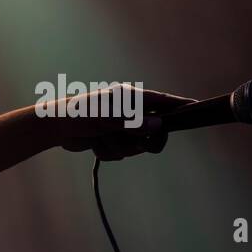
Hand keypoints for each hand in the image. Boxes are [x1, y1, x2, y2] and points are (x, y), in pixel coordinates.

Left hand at [48, 84, 194, 160]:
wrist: (53, 127)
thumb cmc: (78, 115)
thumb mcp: (107, 119)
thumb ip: (133, 123)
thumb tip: (159, 126)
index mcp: (130, 98)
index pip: (162, 101)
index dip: (179, 106)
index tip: (197, 108)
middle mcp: (128, 112)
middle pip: (153, 131)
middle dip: (141, 141)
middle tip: (136, 143)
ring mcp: (120, 127)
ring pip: (135, 146)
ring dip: (118, 147)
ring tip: (101, 139)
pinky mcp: (110, 139)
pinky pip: (120, 153)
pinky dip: (108, 152)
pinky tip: (94, 145)